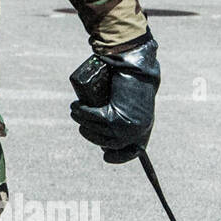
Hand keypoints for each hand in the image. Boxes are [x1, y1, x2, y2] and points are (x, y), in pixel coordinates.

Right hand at [70, 37, 158, 162]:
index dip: (120, 157)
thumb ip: (127, 113)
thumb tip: (110, 130)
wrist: (137, 63)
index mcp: (146, 127)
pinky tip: (76, 106)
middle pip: (107, 143)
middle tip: (80, 123)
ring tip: (74, 109)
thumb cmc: (136, 76)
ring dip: (81, 120)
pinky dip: (81, 112)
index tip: (105, 156)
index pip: (135, 151)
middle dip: (90, 134)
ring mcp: (125, 126)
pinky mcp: (113, 118)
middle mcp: (137, 130)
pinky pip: (91, 118)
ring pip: (96, 130)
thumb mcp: (134, 100)